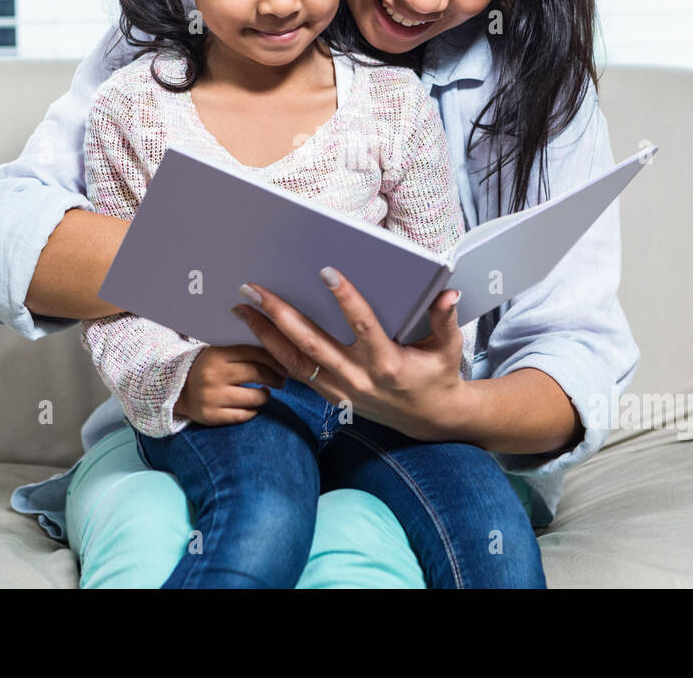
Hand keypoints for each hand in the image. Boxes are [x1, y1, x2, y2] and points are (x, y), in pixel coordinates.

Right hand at [174, 343, 286, 426]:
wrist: (175, 390)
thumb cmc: (205, 369)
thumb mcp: (218, 354)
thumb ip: (241, 353)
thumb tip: (277, 355)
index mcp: (216, 355)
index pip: (254, 353)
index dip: (273, 359)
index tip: (283, 364)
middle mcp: (213, 375)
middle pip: (258, 373)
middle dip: (275, 377)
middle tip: (281, 380)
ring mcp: (212, 397)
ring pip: (255, 398)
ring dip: (265, 396)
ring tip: (265, 393)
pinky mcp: (211, 416)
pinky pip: (244, 415)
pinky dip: (253, 410)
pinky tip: (252, 405)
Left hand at [232, 269, 470, 442]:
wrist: (429, 419)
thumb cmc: (437, 376)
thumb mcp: (448, 349)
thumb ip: (445, 320)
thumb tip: (447, 294)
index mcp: (388, 363)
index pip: (363, 326)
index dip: (346, 299)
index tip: (327, 272)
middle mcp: (359, 378)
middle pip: (313, 344)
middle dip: (281, 315)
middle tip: (255, 290)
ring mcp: (341, 390)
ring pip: (296, 362)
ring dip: (266, 335)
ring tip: (243, 308)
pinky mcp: (332, 396)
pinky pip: (297, 374)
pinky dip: (274, 354)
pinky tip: (257, 333)